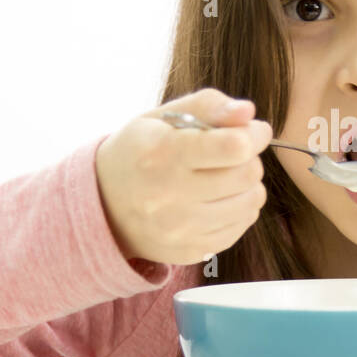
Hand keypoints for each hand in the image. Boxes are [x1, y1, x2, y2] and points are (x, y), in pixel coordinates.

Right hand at [94, 87, 272, 265]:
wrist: (103, 205)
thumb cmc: (140, 151)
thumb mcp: (162, 117)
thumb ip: (208, 106)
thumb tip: (248, 113)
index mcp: (163, 153)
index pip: (233, 147)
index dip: (253, 135)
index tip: (252, 131)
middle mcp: (169, 195)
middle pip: (247, 174)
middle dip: (250, 158)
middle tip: (235, 154)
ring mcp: (179, 229)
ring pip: (250, 202)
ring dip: (249, 185)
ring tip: (229, 176)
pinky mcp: (189, 251)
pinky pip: (241, 227)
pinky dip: (240, 209)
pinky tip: (220, 198)